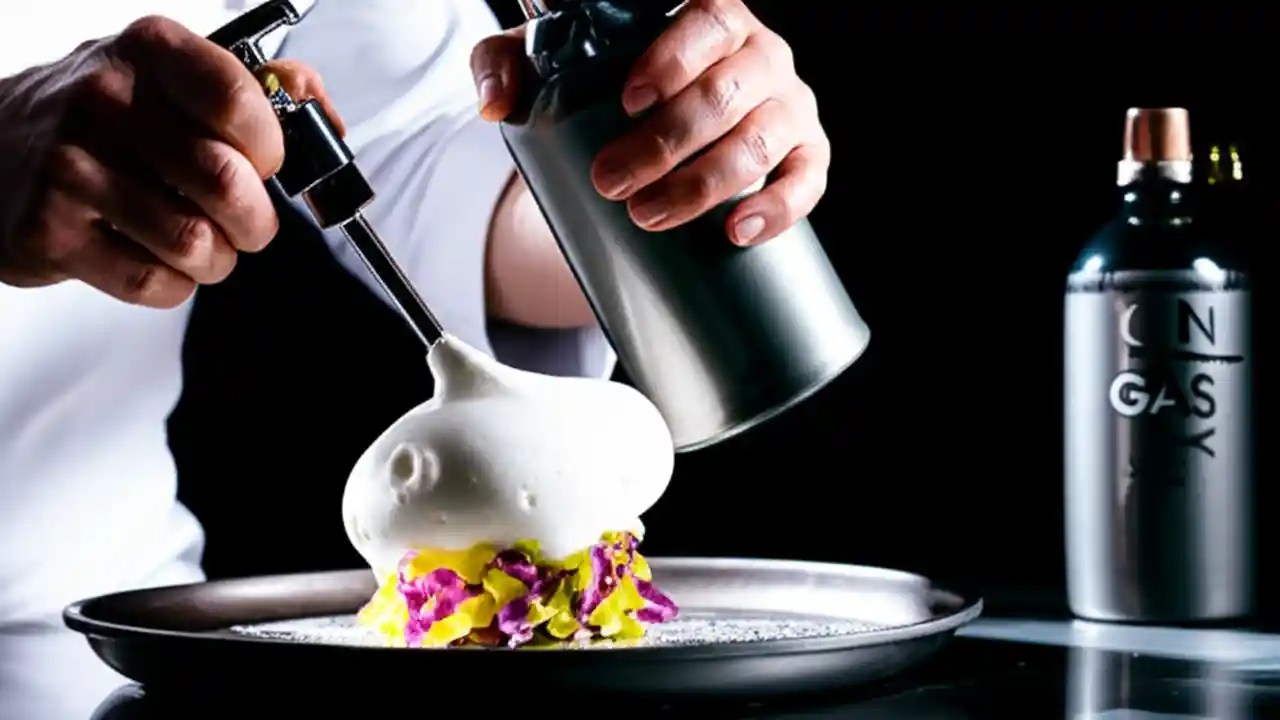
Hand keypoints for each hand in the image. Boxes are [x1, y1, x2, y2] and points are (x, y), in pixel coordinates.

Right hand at [0, 17, 336, 307]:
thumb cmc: (102, 116)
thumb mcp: (170, 76)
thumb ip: (253, 85)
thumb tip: (318, 110)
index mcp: (148, 52)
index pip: (238, 101)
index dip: (270, 148)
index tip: (266, 164)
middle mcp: (102, 101)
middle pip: (227, 183)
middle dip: (255, 221)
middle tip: (246, 222)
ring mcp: (71, 168)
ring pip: (196, 243)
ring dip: (217, 258)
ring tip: (201, 243)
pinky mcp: (51, 232)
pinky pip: (155, 283)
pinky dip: (175, 283)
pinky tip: (157, 257)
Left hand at [470, 0, 829, 246]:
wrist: (659, 137)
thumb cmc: (608, 90)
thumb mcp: (551, 66)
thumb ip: (506, 65)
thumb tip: (494, 105)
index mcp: (711, 18)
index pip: (708, 21)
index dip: (674, 58)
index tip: (627, 102)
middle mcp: (759, 55)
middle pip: (726, 93)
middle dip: (667, 143)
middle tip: (612, 182)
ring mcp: (787, 106)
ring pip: (760, 140)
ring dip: (705, 183)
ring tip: (649, 216)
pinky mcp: (806, 155)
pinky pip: (808, 179)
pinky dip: (779, 207)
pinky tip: (737, 231)